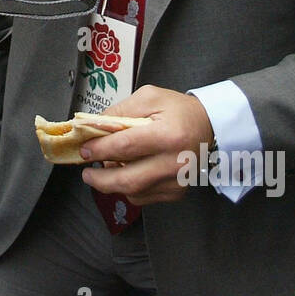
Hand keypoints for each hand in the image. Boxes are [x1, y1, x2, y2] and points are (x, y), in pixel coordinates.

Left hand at [79, 85, 214, 205]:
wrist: (209, 125)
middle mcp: (175, 163)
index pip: (125, 147)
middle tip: (87, 173)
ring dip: (113, 184)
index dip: (99, 150)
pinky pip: (143, 197)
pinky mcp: (176, 192)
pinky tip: (127, 173)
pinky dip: (129, 188)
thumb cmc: (178, 110)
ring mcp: (176, 181)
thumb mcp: (149, 97)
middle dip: (100, 179)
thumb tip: (93, 127)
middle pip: (128, 181)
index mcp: (168, 136)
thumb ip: (120, 111)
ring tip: (106, 169)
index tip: (84, 150)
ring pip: (133, 193)